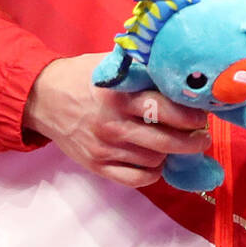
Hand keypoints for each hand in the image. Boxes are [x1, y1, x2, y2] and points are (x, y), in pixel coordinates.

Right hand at [23, 53, 210, 187]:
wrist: (42, 97)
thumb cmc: (84, 77)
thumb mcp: (115, 66)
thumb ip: (145, 72)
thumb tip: (183, 78)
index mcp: (121, 95)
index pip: (168, 111)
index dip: (192, 116)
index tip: (202, 116)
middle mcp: (114, 124)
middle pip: (167, 142)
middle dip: (193, 142)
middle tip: (202, 137)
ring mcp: (105, 148)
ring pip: (155, 161)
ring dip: (171, 155)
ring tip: (174, 144)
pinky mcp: (96, 165)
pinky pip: (136, 179)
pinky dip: (152, 173)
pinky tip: (156, 161)